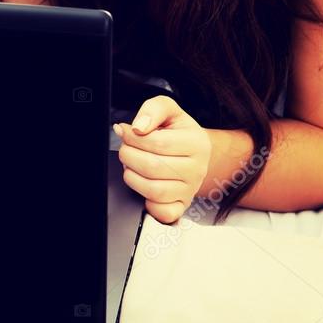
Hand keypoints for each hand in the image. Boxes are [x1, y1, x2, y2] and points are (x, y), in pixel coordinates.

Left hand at [114, 95, 212, 223]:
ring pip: (153, 190)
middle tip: (126, 148)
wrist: (193, 152)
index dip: (133, 137)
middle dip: (129, 155)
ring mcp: (189, 190)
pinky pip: (162, 212)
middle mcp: (197, 169)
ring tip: (132, 164)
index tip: (125, 131)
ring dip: (132, 176)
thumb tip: (138, 127)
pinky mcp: (181, 206)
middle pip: (152, 167)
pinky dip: (148, 203)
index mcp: (197, 144)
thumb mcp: (169, 111)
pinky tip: (144, 185)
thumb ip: (154, 109)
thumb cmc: (178, 132)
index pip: (159, 143)